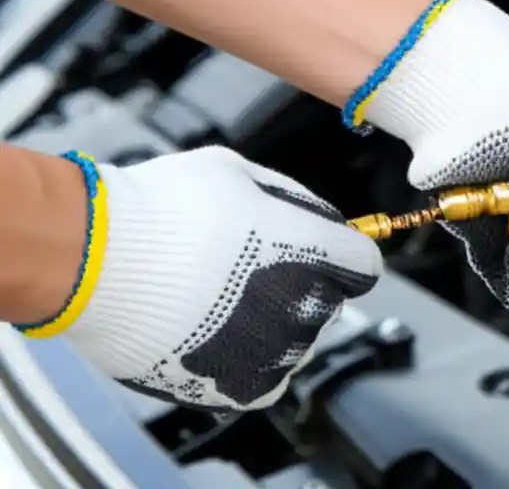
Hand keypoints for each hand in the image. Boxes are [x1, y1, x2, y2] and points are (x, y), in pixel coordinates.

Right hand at [50, 147, 381, 410]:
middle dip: (302, 284)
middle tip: (248, 271)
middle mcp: (306, 304)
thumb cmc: (160, 209)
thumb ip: (291, 200)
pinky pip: (266, 379)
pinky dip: (249, 362)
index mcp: (316, 249)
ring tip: (219, 302)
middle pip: (329, 301)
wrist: (93, 261)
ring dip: (273, 325)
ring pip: (297, 342)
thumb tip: (318, 219)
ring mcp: (275, 352)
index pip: (363, 263)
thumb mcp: (236, 173)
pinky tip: (217, 336)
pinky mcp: (240, 388)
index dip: (342, 254)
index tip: (326, 254)